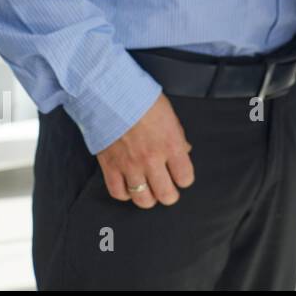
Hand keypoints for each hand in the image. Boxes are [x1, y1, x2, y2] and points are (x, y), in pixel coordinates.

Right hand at [96, 94, 193, 208]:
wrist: (110, 95)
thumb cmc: (141, 101)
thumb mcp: (170, 116)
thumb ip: (178, 137)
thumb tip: (184, 151)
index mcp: (171, 145)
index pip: (185, 178)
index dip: (185, 179)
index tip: (181, 177)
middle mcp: (152, 160)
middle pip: (166, 194)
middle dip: (169, 195)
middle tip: (168, 191)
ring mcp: (130, 166)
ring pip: (143, 199)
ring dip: (149, 199)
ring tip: (150, 193)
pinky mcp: (110, 167)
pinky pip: (118, 192)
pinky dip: (125, 195)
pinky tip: (129, 189)